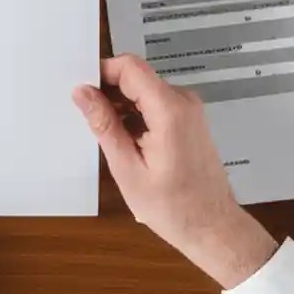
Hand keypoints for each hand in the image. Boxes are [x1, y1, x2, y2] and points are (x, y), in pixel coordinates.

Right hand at [72, 55, 276, 288]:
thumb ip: (105, 125)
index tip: (81, 92)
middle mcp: (183, 101)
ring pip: (144, 90)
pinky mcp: (189, 119)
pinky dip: (136, 115)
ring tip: (105, 135)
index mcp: (169, 110)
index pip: (130, 67)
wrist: (212, 226)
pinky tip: (125, 141)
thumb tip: (82, 92)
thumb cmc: (171, 206)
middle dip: (108, 91)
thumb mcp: (128, 168)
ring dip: (121, 105)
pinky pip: (156, 104)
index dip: (101, 72)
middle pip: (137, 77)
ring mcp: (189, 109)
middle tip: (86, 117)